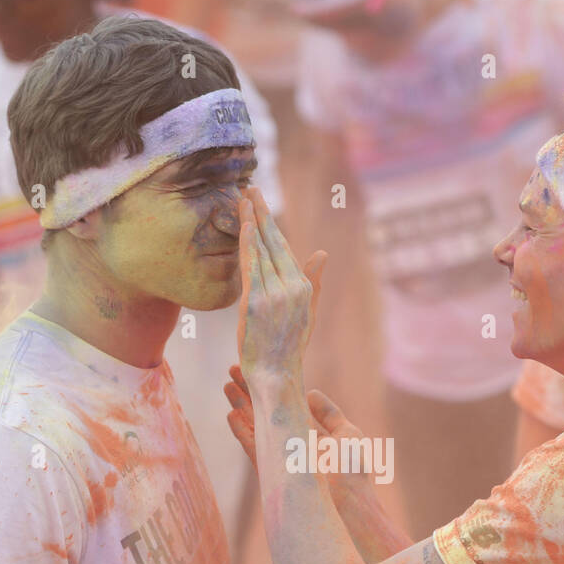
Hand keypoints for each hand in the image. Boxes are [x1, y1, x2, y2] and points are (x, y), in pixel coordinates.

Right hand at [224, 364, 377, 508]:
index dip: (273, 389)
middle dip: (251, 393)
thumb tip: (310, 392)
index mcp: (309, 434)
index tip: (262, 370)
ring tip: (227, 386)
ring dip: (241, 407)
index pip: (286, 406)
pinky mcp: (272, 473)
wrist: (349, 505)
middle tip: (234, 370)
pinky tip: (230, 415)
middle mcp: (293, 445)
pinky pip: (254, 450)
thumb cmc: (353, 472)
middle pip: (267, 413)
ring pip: (256, 427)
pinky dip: (242, 433)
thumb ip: (329, 414)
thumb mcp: (348, 434)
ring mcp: (281, 459)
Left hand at [236, 185, 326, 379]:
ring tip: (241, 198)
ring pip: (261, 250)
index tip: (261, 203)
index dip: (272, 223)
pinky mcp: (255, 303)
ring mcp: (274, 295)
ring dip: (251, 221)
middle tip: (250, 188)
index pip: (285, 248)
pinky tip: (243, 224)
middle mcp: (292, 288)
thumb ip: (313, 282)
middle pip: (274, 242)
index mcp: (303, 288)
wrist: (275, 375)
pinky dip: (247, 242)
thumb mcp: (306, 314)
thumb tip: (322, 254)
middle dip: (262, 212)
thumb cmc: (288, 348)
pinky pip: (250, 266)